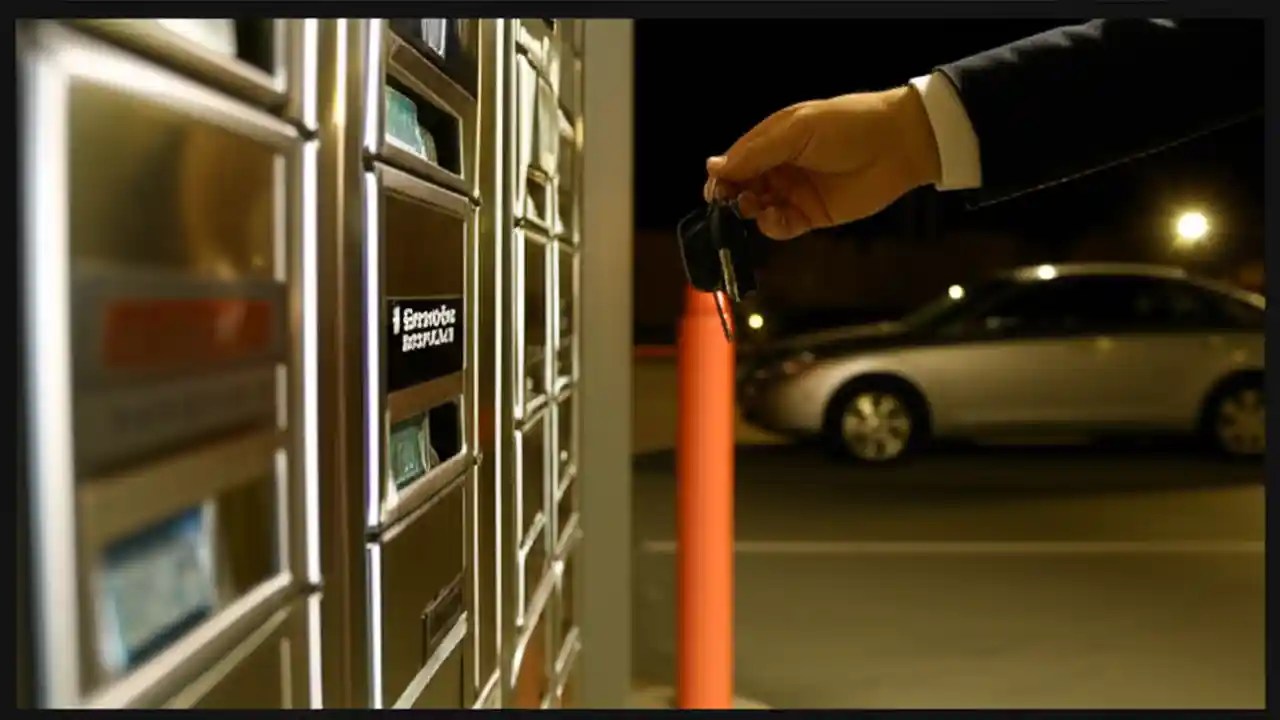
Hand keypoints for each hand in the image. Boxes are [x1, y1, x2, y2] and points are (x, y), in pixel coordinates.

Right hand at [704, 86, 941, 239]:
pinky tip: (775, 219)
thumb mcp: (796, 130)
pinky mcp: (811, 215)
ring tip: (756, 208)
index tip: (715, 191)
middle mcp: (779, 167)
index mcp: (772, 140)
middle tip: (733, 203)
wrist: (898, 145)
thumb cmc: (846, 126)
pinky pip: (782, 226)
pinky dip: (773, 226)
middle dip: (732, 198)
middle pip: (742, 188)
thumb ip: (756, 151)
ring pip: (758, 209)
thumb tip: (712, 166)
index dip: (722, 177)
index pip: (735, 162)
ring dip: (751, 212)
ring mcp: (794, 192)